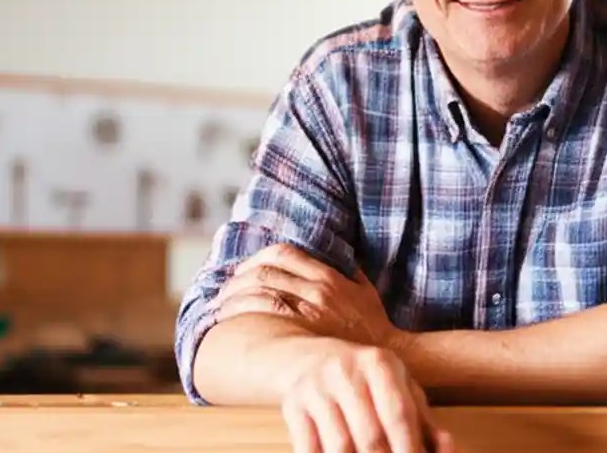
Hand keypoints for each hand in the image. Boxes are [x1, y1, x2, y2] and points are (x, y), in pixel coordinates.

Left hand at [210, 243, 403, 348]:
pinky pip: (267, 314)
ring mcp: (310, 310)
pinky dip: (244, 313)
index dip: (256, 258)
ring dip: (233, 297)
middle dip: (236, 279)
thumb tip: (340, 256)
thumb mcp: (365, 289)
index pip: (282, 252)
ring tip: (218, 308)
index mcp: (327, 275)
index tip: (242, 271)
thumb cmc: (374, 324)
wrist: (387, 354)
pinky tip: (231, 320)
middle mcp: (317, 288)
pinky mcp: (305, 330)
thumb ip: (350, 270)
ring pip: (261, 291)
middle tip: (222, 292)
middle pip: (264, 271)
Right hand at [282, 343, 454, 452]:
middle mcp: (346, 372)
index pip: (399, 415)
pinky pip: (308, 449)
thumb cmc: (363, 377)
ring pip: (339, 447)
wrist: (303, 358)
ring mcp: (316, 390)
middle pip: (370, 436)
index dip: (410, 449)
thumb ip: (423, 417)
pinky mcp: (292, 407)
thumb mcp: (396, 384)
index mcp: (379, 363)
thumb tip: (447, 447)